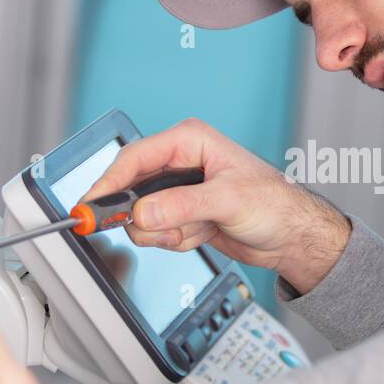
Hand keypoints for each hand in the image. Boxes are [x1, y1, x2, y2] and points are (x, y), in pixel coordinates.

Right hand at [84, 117, 350, 293]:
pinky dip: (176, 241)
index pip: (135, 157)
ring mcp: (179, 191)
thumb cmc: (275, 203)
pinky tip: (202, 235)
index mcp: (190, 141)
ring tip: (197, 230)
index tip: (91, 205)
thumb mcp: (228, 201)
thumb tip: (143, 212)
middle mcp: (181, 163)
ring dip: (166, 232)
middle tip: (153, 229)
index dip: (110, 182)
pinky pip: (158, 232)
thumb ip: (182, 206)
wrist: (291, 236)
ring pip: (142, 217)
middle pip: (132, 189)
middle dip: (144, 216)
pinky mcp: (181, 215)